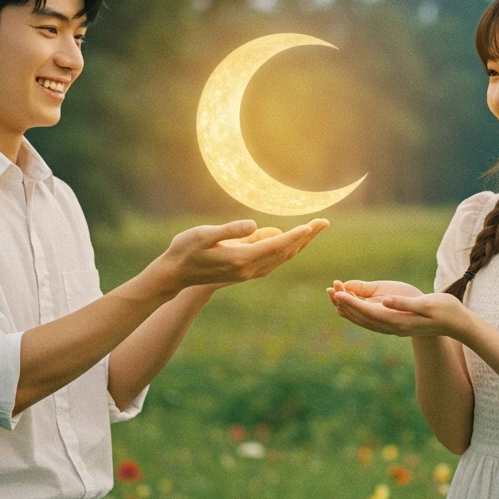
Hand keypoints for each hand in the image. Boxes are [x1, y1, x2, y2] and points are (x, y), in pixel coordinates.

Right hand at [153, 218, 329, 293]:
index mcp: (241, 259)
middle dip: (306, 237)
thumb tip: (254, 225)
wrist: (175, 275)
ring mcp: (247, 273)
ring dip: (299, 244)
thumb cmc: (185, 250)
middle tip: (324, 222)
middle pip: (284, 252)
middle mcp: (248, 269)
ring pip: (281, 258)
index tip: (313, 225)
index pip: (276, 246)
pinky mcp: (244, 272)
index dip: (296, 235)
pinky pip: (272, 261)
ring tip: (314, 230)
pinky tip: (292, 243)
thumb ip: (230, 230)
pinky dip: (286, 250)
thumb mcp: (205, 235)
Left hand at [327, 279, 472, 338]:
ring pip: (365, 320)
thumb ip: (404, 304)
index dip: (352, 302)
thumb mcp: (425, 304)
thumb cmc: (444, 310)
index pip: (369, 312)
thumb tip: (385, 302)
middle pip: (362, 317)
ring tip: (334, 297)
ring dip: (349, 309)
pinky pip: (371, 321)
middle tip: (329, 291)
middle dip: (345, 304)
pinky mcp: (396, 325)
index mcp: (398, 321)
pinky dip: (358, 314)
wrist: (455, 324)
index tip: (338, 293)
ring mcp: (394, 328)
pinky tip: (352, 308)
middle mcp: (393, 327)